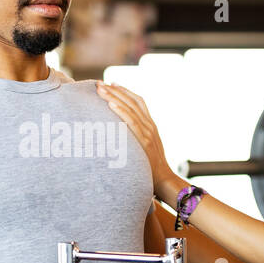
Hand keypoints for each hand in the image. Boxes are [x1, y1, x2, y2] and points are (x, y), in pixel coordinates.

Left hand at [95, 82, 173, 196]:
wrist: (164, 179)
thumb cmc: (152, 167)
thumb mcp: (146, 147)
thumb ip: (138, 137)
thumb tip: (123, 133)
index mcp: (151, 125)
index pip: (138, 101)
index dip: (125, 91)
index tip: (111, 83)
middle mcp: (150, 125)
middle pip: (132, 102)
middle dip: (115, 91)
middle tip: (99, 83)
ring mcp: (148, 132)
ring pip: (130, 109)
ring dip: (114, 97)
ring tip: (101, 89)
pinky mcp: (144, 141)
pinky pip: (131, 123)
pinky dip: (121, 112)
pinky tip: (111, 105)